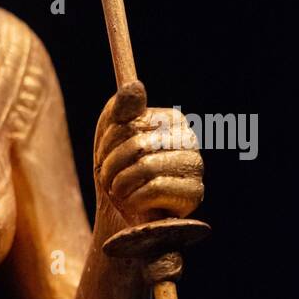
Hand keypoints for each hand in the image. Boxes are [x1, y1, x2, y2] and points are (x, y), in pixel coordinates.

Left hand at [93, 80, 203, 228]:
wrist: (122, 212)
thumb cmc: (119, 167)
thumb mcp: (112, 131)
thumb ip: (122, 107)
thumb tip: (135, 86)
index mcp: (172, 120)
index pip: (133, 123)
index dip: (110, 140)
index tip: (103, 152)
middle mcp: (189, 140)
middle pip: (138, 145)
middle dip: (112, 164)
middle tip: (108, 176)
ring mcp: (195, 167)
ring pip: (146, 167)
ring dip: (121, 183)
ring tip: (119, 190)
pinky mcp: (194, 194)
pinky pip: (155, 189)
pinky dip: (134, 198)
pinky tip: (134, 202)